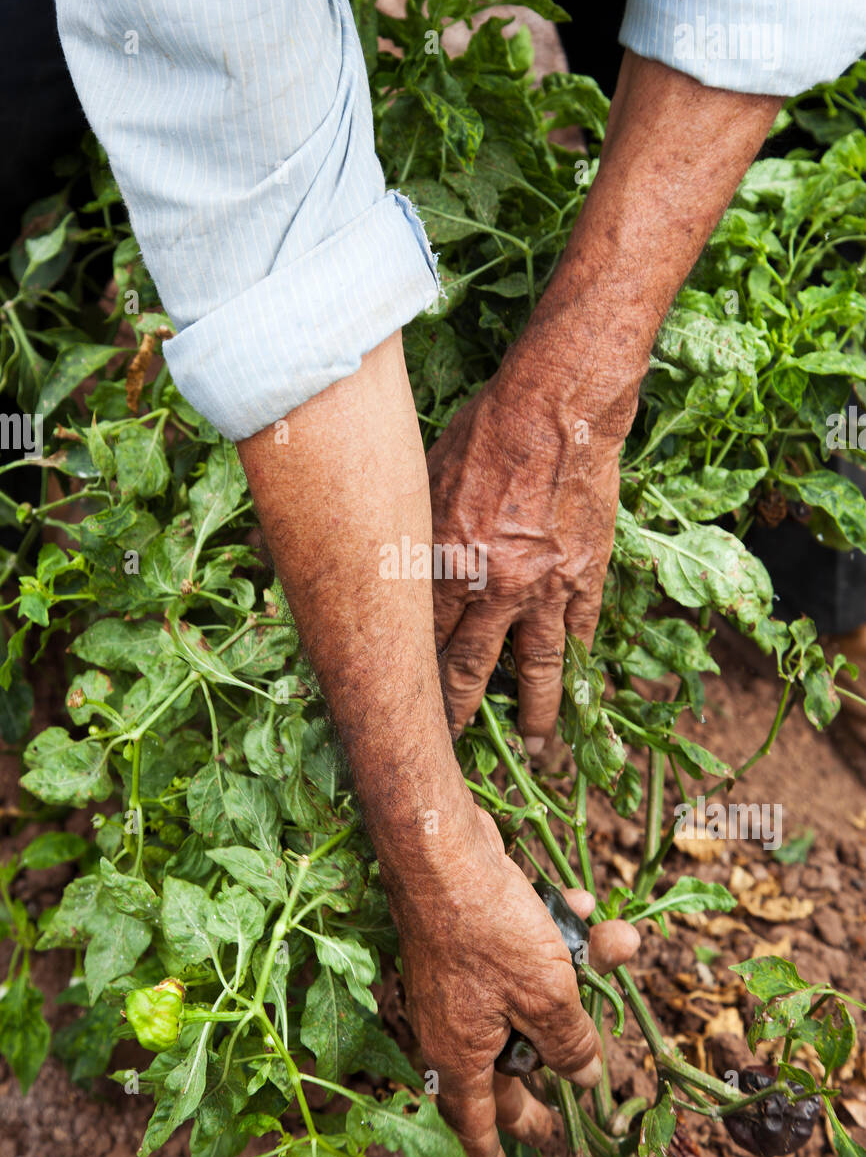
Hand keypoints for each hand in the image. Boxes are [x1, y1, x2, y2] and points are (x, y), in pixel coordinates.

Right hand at [386, 806, 638, 1156]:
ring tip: (619, 943)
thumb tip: (586, 1076)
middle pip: (513, 1061)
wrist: (443, 848)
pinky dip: (557, 931)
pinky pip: (526, 950)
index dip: (492, 1156)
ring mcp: (466, 978)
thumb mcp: (545, 995)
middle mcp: (458, 1021)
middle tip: (578, 1096)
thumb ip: (570, 1043)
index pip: (477, 1123)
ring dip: (581, 969)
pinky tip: (582, 904)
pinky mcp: (476, 937)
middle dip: (562, 1058)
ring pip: (532, 994)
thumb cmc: (487, 929)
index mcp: (462, 1052)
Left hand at [427, 305, 636, 752]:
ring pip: (535, 669)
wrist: (560, 408)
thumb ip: (408, 533)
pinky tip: (575, 683)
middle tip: (449, 748)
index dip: (409, 678)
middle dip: (456, 714)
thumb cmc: (483, 433)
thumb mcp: (422, 477)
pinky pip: (580, 633)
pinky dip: (576, 661)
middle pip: (468, 669)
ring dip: (531, 712)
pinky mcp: (585, 576)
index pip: (419, 640)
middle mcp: (492, 588)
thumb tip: (368, 554)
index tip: (400, 705)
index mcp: (443, 564)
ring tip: (532, 744)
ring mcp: (544, 588)